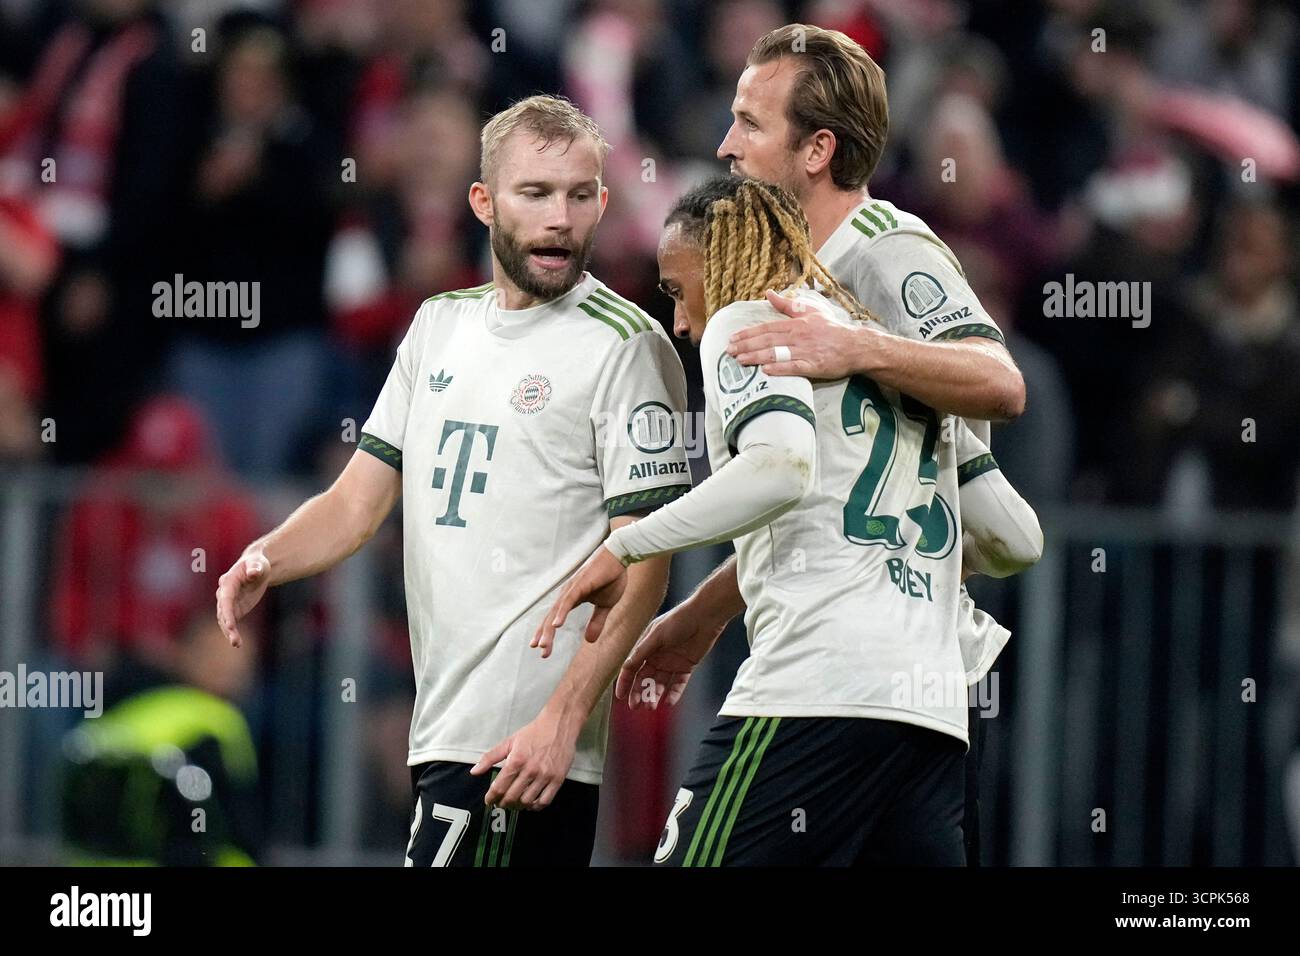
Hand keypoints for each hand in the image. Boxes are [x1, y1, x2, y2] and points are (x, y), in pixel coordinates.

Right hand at [215, 550, 269, 647]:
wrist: (255, 567)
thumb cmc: (256, 563)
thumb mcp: (258, 563)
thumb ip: (255, 567)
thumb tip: (253, 573)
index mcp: (228, 582)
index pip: (226, 599)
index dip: (227, 612)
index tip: (230, 625)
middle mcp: (224, 593)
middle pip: (224, 612)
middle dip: (228, 626)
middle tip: (235, 641)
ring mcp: (228, 602)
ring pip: (225, 619)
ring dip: (229, 632)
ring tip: (237, 644)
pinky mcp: (234, 609)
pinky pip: (231, 622)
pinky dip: (232, 632)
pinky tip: (237, 643)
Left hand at [469, 708, 577, 810]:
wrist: (559, 725)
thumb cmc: (534, 732)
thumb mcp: (509, 741)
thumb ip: (490, 757)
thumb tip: (475, 771)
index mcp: (516, 760)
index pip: (499, 787)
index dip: (492, 797)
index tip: (489, 801)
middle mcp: (530, 770)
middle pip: (512, 797)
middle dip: (503, 803)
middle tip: (501, 803)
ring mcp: (545, 776)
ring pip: (527, 801)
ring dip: (518, 806)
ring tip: (514, 803)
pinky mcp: (558, 779)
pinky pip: (545, 801)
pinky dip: (536, 806)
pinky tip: (531, 803)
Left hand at [532, 546, 626, 657]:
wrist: (620, 557)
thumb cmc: (612, 578)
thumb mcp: (605, 606)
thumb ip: (596, 622)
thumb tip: (589, 641)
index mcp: (571, 599)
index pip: (555, 619)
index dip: (548, 634)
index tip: (542, 650)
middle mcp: (567, 594)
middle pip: (551, 617)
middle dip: (545, 635)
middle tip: (541, 651)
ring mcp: (572, 588)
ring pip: (557, 611)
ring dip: (549, 628)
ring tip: (544, 644)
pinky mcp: (580, 584)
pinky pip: (568, 601)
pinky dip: (561, 613)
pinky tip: (557, 625)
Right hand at [614, 601, 727, 709]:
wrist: (705, 616)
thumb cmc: (678, 620)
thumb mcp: (656, 635)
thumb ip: (641, 652)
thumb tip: (626, 667)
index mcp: (646, 647)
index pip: (631, 668)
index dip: (625, 682)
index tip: (621, 696)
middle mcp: (657, 656)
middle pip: (644, 679)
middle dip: (639, 693)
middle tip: (637, 706)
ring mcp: (671, 662)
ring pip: (660, 683)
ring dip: (654, 695)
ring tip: (652, 706)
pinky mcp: (686, 666)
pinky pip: (678, 684)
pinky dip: (674, 693)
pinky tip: (669, 702)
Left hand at [726, 289, 878, 378]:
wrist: (855, 346)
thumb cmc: (831, 329)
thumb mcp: (810, 312)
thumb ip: (788, 305)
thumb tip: (769, 293)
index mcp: (796, 324)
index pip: (767, 328)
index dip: (748, 333)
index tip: (733, 338)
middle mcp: (798, 336)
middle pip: (768, 340)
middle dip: (746, 345)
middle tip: (729, 351)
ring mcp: (806, 352)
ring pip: (777, 353)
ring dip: (757, 356)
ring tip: (740, 360)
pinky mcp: (814, 366)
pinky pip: (794, 368)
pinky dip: (780, 369)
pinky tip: (765, 371)